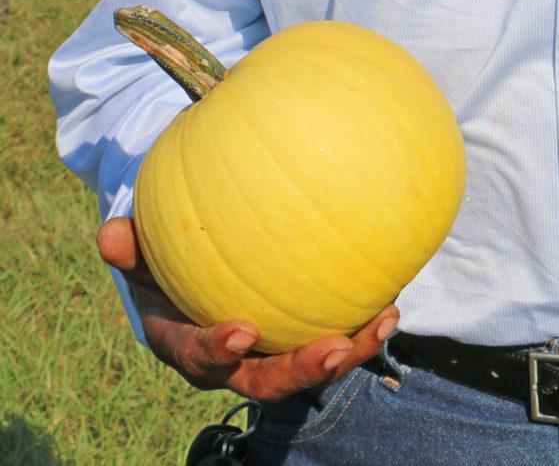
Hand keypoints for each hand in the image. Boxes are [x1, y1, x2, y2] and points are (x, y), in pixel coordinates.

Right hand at [98, 216, 399, 399]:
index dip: (218, 351)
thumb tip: (110, 234)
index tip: (242, 331)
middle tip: (334, 349)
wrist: (184, 266)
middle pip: (267, 380)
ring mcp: (269, 352)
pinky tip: (392, 298)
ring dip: (349, 352)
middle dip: (302, 372)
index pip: (201, 358)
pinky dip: (362, 322)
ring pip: (309, 365)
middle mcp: (232, 360)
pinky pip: (332, 333)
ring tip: (382, 323)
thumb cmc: (158, 255)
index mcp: (185, 344)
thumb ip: (129, 245)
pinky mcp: (299, 335)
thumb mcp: (137, 249)